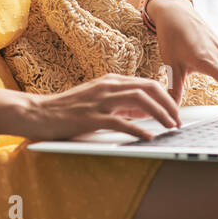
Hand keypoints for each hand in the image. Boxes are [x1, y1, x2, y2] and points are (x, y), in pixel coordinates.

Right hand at [18, 74, 183, 140]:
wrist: (38, 112)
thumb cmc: (68, 109)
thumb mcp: (97, 99)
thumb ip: (119, 102)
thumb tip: (144, 112)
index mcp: (111, 81)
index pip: (147, 83)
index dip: (166, 97)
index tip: (176, 112)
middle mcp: (108, 87)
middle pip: (149, 89)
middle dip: (169, 104)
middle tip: (178, 121)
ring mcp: (100, 101)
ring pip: (140, 102)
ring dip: (160, 114)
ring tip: (170, 128)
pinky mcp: (92, 117)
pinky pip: (121, 122)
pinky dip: (138, 130)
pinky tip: (149, 137)